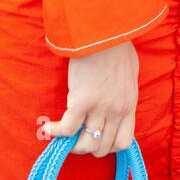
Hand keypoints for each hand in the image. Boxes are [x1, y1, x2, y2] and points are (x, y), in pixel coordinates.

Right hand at [41, 41, 137, 156]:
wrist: (106, 32)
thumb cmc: (117, 47)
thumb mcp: (130, 74)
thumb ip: (124, 93)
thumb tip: (116, 103)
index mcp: (129, 104)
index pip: (124, 142)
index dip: (109, 146)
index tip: (98, 138)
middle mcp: (116, 110)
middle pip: (102, 147)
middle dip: (89, 147)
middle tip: (77, 137)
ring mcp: (99, 108)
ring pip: (85, 144)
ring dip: (73, 145)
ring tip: (65, 137)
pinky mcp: (81, 101)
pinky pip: (67, 129)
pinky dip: (56, 133)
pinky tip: (49, 129)